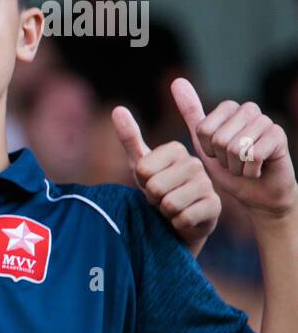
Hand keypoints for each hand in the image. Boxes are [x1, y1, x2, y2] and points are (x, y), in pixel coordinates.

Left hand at [111, 106, 220, 254]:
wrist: (178, 218)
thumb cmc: (158, 188)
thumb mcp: (140, 164)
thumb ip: (130, 138)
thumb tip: (118, 109)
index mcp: (176, 149)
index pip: (142, 169)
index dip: (142, 181)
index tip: (151, 181)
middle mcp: (195, 163)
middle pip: (155, 187)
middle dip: (153, 198)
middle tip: (161, 197)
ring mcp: (207, 185)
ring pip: (169, 204)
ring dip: (165, 211)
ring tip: (172, 207)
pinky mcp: (214, 206)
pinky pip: (182, 218)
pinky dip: (177, 223)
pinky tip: (184, 218)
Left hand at [171, 78, 296, 219]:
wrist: (257, 192)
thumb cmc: (229, 167)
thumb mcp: (203, 143)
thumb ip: (191, 113)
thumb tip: (177, 80)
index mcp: (229, 108)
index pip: (203, 129)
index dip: (207, 150)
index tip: (217, 154)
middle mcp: (249, 109)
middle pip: (219, 138)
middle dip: (222, 159)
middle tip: (233, 162)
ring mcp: (266, 121)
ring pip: (236, 147)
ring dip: (236, 166)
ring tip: (244, 166)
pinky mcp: (279, 136)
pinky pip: (253, 155)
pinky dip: (250, 171)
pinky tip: (257, 169)